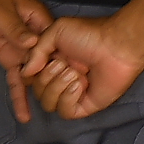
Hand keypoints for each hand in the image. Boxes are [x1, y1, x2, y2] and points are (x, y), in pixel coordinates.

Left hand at [0, 0, 52, 123]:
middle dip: (55, 86)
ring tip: (41, 117)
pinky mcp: (12, 59)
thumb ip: (16, 28)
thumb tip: (33, 44)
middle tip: (60, 105)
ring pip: (35, 77)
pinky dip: (20, 96)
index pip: (56, 47)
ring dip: (38, 95)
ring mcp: (24, 52)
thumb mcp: (1, 12)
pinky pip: (18, 80)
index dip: (64, 65)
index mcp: (40, 25)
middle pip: (49, 66)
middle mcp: (37, 42)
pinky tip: (24, 115)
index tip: (72, 82)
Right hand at [21, 15, 143, 119]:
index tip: (38, 64)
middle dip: (47, 78)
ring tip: (75, 73)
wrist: (117, 44)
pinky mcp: (85, 104)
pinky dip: (68, 99)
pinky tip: (81, 85)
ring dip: (58, 87)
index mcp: (53, 61)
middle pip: (37, 92)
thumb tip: (25, 72)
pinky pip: (65, 112)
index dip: (31, 74)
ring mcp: (73, 92)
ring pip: (48, 104)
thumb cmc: (91, 34)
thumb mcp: (57, 31)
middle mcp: (61, 78)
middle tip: (65, 64)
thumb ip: (37, 51)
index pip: (30, 78)